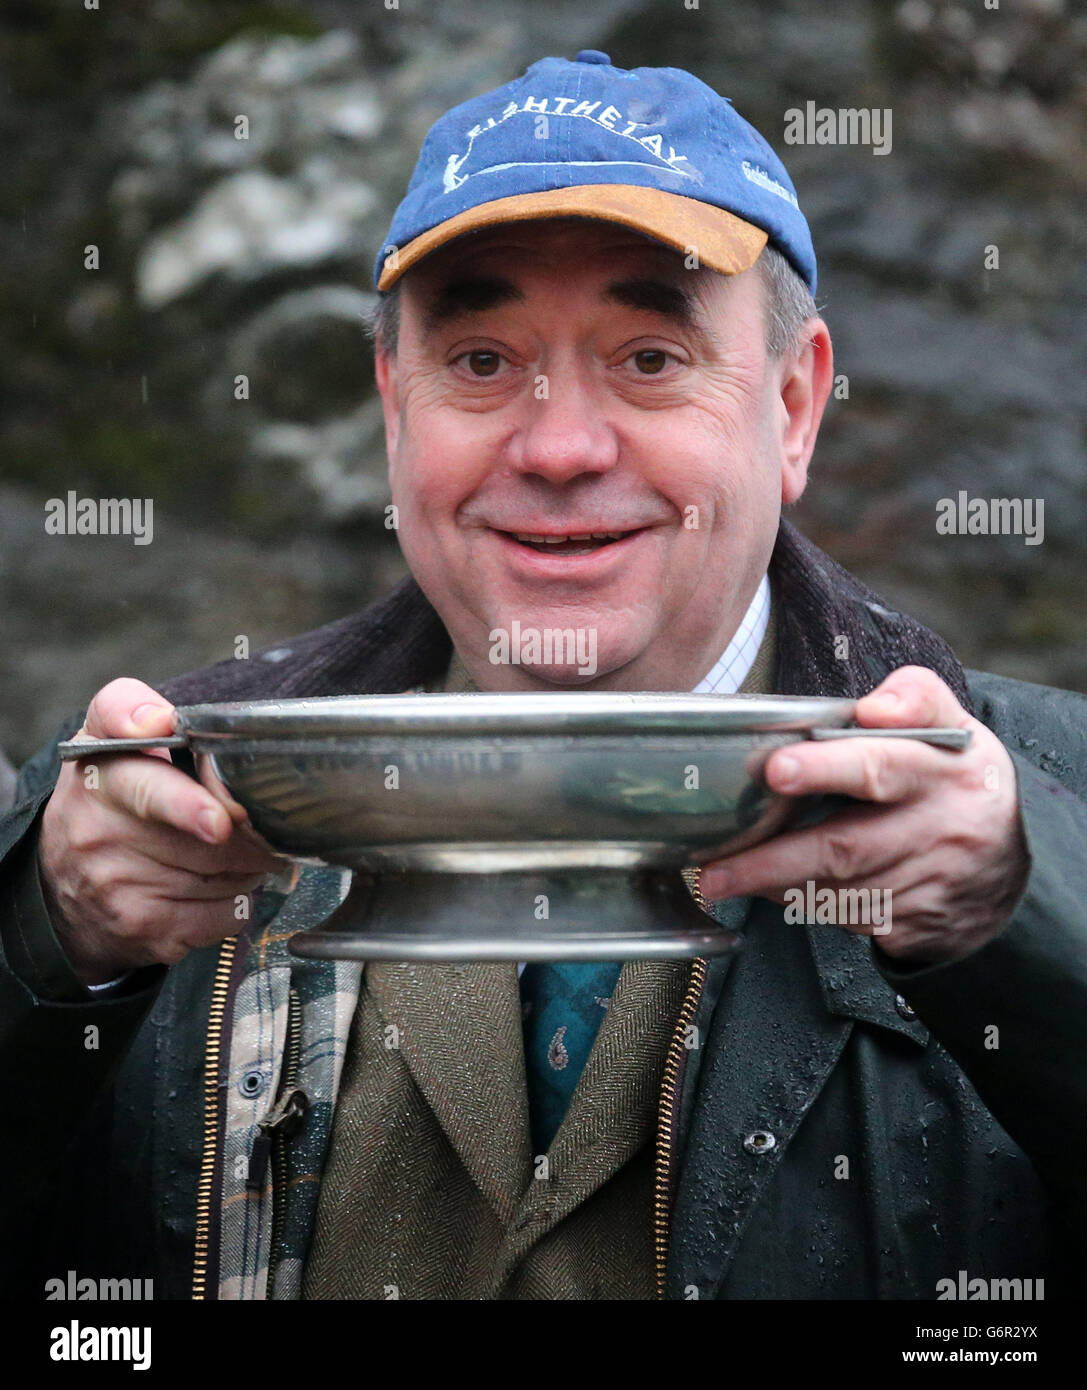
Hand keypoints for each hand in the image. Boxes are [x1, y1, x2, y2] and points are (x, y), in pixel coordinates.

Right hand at [38, 677, 287, 985]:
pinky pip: (226, 914)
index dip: (186, 805)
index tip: (218, 820)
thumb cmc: (106, 798)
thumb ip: (129, 708)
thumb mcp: (104, 738)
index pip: (143, 787)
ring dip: (251, 863)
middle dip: (250, 831)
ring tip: (234, 849)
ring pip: (227, 876)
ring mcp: (119, 888)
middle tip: (259, 821)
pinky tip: (220, 884)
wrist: (63, 883)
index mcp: (101, 775)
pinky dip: (240, 898)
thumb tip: (159, 718)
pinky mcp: (144, 929)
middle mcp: (100, 834)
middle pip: (212, 840)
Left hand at [699, 666, 1030, 964]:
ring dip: (773, 884)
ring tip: (720, 876)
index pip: (882, 765)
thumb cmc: (956, 783)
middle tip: (715, 866)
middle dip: (774, 858)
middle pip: (846, 846)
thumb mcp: (953, 728)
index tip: (776, 768)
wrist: (1009, 874)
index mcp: (944, 771)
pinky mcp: (911, 924)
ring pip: (835, 890)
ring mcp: (926, 884)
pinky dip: (798, 902)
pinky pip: (843, 916)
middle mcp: (939, 830)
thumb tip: (872, 708)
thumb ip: (914, 697)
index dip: (828, 767)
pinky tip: (766, 889)